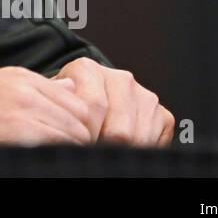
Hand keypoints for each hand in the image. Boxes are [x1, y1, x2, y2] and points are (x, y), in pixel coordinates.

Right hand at [0, 66, 96, 146]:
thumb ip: (31, 82)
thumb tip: (67, 85)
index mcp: (20, 77)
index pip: (73, 97)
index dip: (78, 119)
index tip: (72, 133)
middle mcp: (26, 91)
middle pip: (78, 116)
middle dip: (79, 135)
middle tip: (71, 149)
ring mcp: (23, 113)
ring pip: (73, 134)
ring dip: (71, 147)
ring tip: (56, 154)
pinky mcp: (18, 136)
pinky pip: (56, 146)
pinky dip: (57, 153)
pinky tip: (43, 157)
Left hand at [53, 57, 173, 145]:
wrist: (89, 104)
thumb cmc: (69, 106)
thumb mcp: (54, 100)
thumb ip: (56, 100)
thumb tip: (62, 103)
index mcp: (88, 69)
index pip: (93, 106)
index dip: (85, 133)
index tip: (78, 142)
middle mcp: (120, 78)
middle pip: (117, 128)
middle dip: (102, 143)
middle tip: (90, 147)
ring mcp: (144, 95)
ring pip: (135, 137)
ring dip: (119, 148)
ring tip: (103, 144)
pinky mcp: (162, 114)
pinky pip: (153, 141)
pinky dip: (137, 149)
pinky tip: (122, 145)